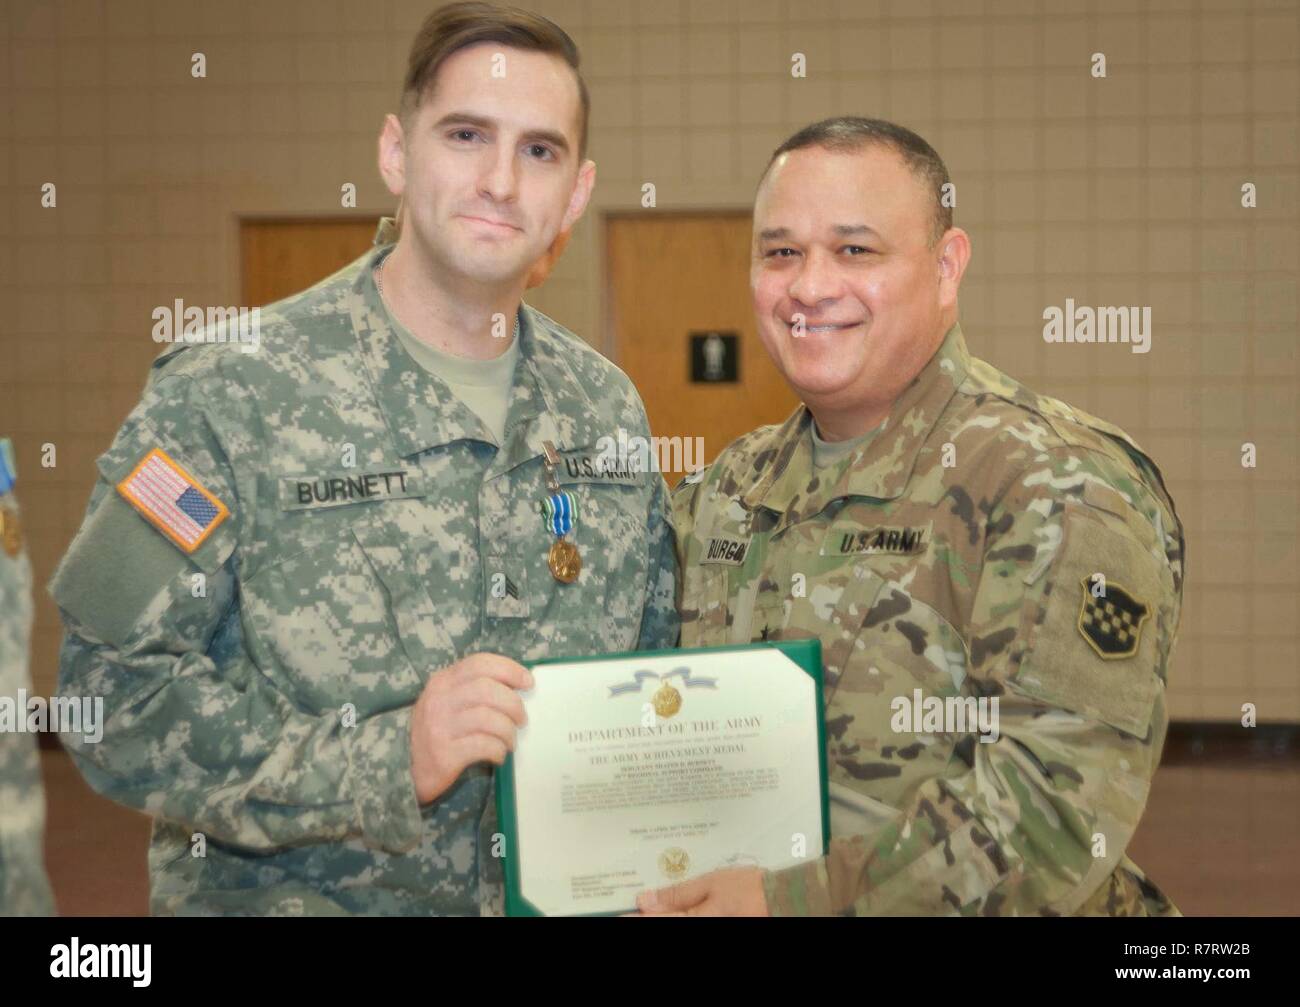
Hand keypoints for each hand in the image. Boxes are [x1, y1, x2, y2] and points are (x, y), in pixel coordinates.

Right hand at [408, 652, 532, 803]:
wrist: (408, 770)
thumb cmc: (438, 732)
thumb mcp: (447, 702)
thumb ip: (473, 689)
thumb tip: (517, 684)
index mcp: (442, 681)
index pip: (480, 663)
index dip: (509, 669)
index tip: (528, 682)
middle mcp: (438, 700)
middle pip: (487, 690)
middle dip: (514, 704)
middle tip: (521, 719)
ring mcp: (439, 727)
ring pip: (488, 719)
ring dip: (508, 731)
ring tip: (509, 741)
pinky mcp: (443, 754)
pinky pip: (483, 746)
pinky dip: (498, 750)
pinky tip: (498, 755)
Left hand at [630, 867, 769, 916]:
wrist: (783, 900)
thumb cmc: (749, 888)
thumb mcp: (711, 884)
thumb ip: (678, 894)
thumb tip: (645, 899)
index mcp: (697, 920)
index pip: (659, 920)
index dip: (637, 918)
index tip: (621, 914)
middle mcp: (701, 928)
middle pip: (668, 924)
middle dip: (650, 917)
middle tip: (631, 912)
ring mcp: (710, 929)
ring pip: (679, 924)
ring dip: (665, 916)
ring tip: (653, 908)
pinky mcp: (715, 926)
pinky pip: (691, 922)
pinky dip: (680, 916)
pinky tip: (672, 910)